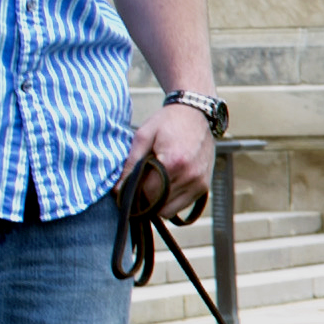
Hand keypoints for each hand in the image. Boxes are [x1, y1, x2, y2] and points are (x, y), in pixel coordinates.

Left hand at [127, 98, 216, 223]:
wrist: (196, 113)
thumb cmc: (168, 121)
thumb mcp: (143, 136)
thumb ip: (131, 163)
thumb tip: (118, 189)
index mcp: (174, 162)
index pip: (148, 194)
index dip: (134, 194)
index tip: (128, 187)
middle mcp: (190, 176)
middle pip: (159, 205)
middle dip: (145, 199)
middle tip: (140, 184)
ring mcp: (199, 183)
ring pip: (170, 210)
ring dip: (159, 202)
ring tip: (154, 183)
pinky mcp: (204, 186)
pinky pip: (182, 205)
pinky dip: (171, 200)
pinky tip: (167, 184)